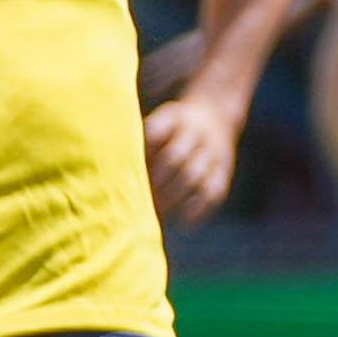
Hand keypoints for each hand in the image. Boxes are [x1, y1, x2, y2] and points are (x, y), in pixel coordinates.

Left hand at [140, 96, 239, 226]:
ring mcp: (214, 150)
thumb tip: (113, 170)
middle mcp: (196, 131)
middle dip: (155, 181)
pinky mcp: (224, 169)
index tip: (128, 171)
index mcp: (174, 117)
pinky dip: (198, 209)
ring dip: (173, 198)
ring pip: (194, 177)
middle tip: (139, 199)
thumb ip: (141, 141)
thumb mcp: (159, 121)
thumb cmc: (172, 128)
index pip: (155, 133)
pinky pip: (214, 192)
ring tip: (157, 213)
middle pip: (175, 157)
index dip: (141, 154)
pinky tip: (183, 222)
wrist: (216, 114)